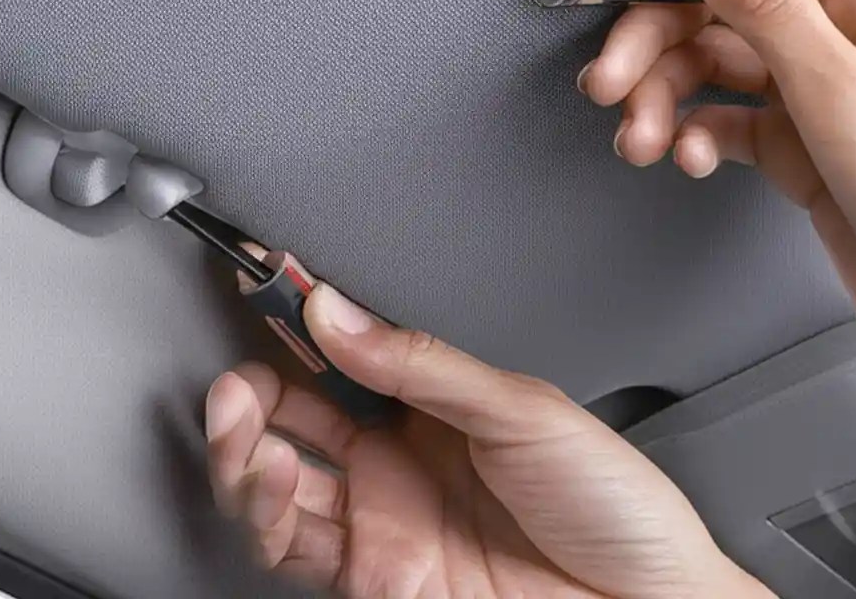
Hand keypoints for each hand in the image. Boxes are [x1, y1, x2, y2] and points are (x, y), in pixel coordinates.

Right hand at [205, 280, 770, 597]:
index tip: (269, 285)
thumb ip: (424, 365)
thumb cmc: (615, 506)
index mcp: (438, 407)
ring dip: (243, 446)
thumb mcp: (523, 411)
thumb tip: (340, 315)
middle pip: (297, 418)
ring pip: (278, 482)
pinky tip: (268, 470)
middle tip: (242, 367)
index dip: (303, 323)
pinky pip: (292, 545)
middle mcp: (401, 461)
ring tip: (239, 414)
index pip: (350, 356)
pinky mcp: (376, 577)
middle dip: (254, 388)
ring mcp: (383, 520)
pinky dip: (263, 509)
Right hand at [579, 0, 855, 381]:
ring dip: (663, 95)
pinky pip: (726, 115)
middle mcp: (848, 25)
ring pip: (712, 60)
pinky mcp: (801, 137)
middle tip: (611, 80)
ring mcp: (821, 83)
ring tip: (640, 137)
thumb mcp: (842, 94)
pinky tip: (691, 157)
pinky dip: (696, 133)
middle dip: (654, 39)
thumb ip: (765, 3)